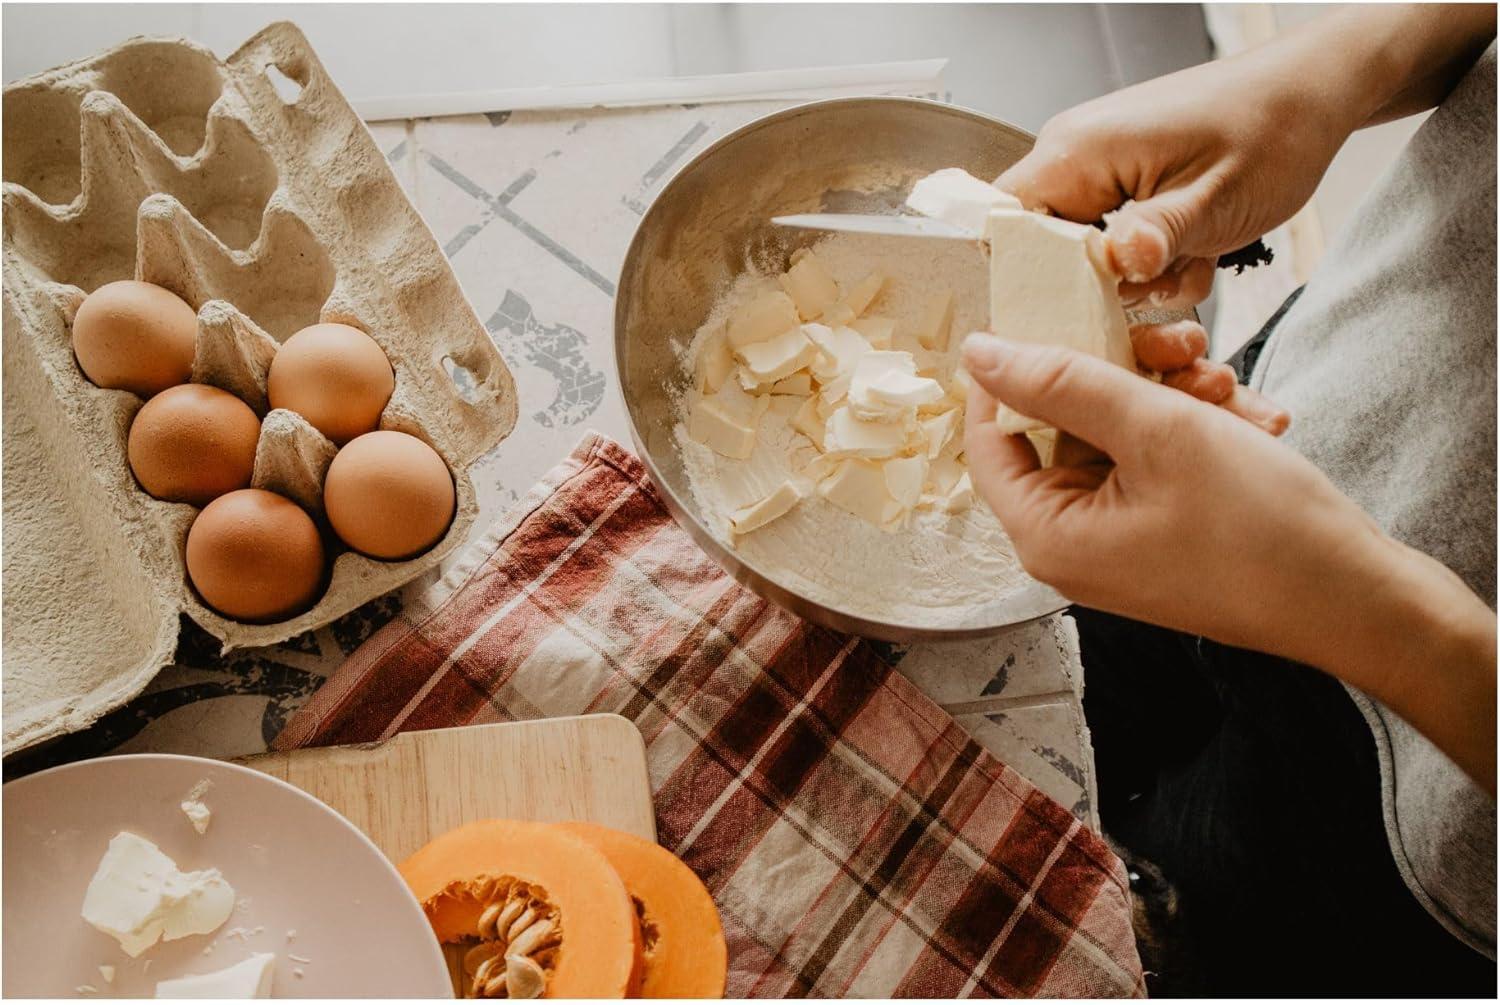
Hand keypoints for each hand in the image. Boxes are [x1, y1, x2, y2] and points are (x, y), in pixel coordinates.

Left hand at [963, 333, 1496, 790]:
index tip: (1051, 317)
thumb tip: (982, 353)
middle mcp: (1069, 544)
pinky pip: (1151, 464)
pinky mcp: (1158, 533)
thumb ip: (1062, 384)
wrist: (1358, 599)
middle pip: (1057, 431)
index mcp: (1045, 534)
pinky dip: (1192, 431)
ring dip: (1168, 397)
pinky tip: (1246, 414)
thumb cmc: (1258, 527)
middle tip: (1176, 346)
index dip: (1013, 372)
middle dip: (1118, 377)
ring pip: (1114, 438)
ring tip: (1224, 382)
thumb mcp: (1156, 431)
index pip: (988, 439)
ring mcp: (1115, 541)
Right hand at [995, 50, 1333, 431]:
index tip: (1076, 306)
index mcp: (1079, 150)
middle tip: (1158, 283)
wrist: (1313, 93)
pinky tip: (1196, 252)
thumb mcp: (1216, 198)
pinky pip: (1114, 242)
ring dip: (1136, 277)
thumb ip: (1156, 235)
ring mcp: (1100, 170)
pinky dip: (1154, 263)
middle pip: (1043, 248)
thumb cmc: (1272, 127)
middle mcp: (1076, 155)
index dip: (1027, 276)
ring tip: (1191, 262)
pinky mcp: (1124, 183)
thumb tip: (1112, 265)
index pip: (1005, 223)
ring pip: (1084, 254)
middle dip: (1098, 285)